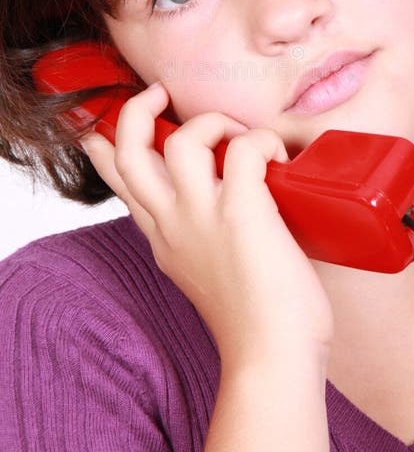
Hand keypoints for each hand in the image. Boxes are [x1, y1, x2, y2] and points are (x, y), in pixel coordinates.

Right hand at [80, 82, 333, 368]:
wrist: (270, 357)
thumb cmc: (252, 319)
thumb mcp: (202, 274)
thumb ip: (196, 239)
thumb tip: (219, 210)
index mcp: (163, 237)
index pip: (121, 184)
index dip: (105, 152)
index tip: (98, 134)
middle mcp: (172, 222)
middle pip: (128, 151)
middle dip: (135, 111)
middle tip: (160, 94)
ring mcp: (202, 215)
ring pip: (180, 140)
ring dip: (212, 122)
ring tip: (239, 134)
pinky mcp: (241, 211)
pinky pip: (243, 148)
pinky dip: (261, 140)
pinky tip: (277, 156)